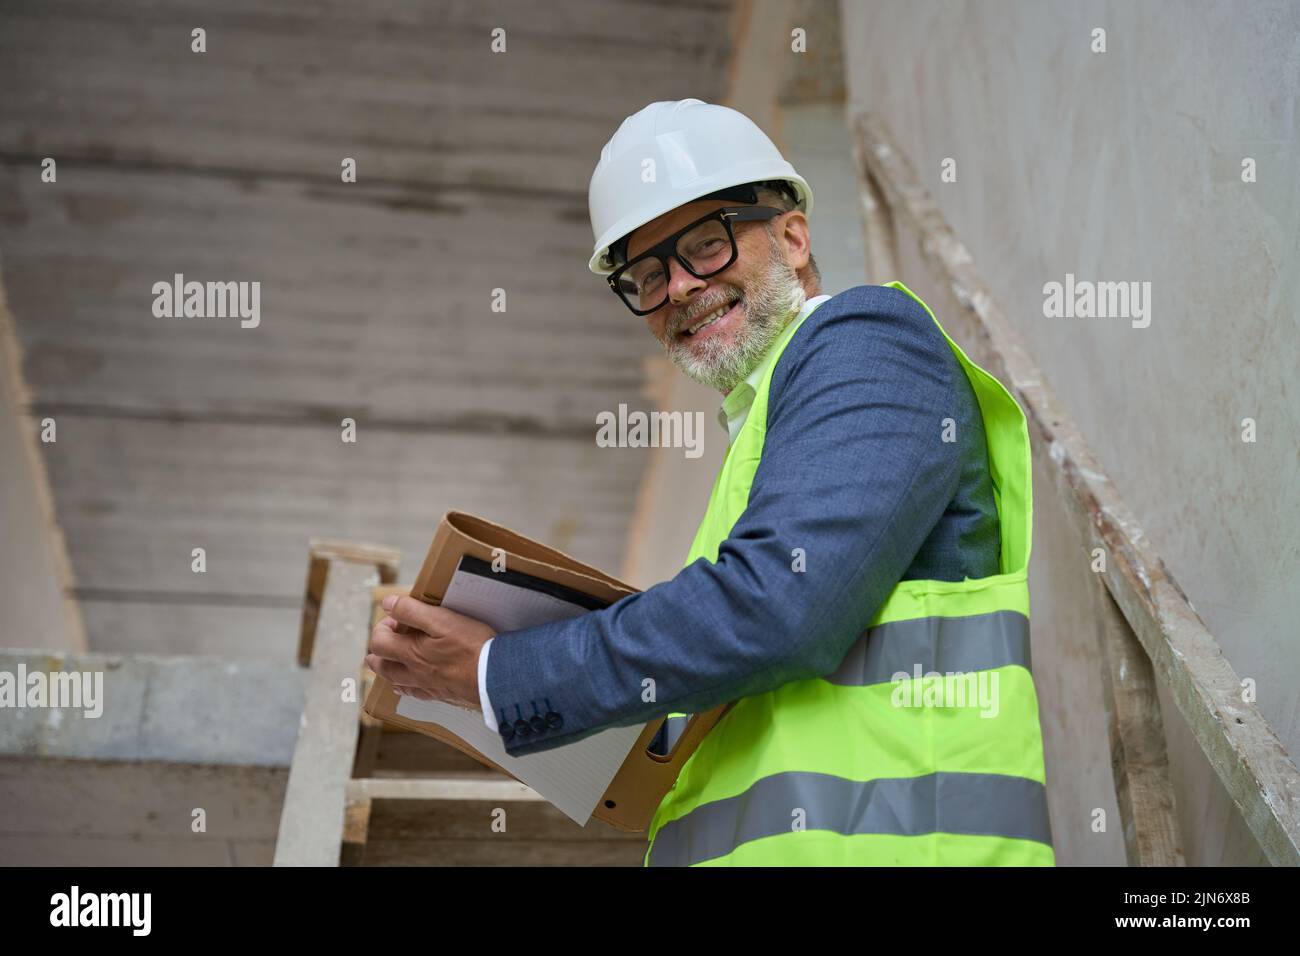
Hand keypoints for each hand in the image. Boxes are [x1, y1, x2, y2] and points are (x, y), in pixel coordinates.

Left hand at [365, 594, 495, 710]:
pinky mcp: (442, 694)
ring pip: (396, 681)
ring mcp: (427, 685)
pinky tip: (404, 687)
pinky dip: (405, 689)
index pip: (379, 642)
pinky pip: (416, 694)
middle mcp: (414, 672)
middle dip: (377, 652)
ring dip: (387, 670)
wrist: (495, 676)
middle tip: (385, 639)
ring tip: (384, 663)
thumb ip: (412, 611)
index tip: (396, 618)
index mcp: (411, 652)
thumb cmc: (471, 646)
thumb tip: (387, 603)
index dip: (382, 627)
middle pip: (382, 666)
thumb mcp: (442, 620)